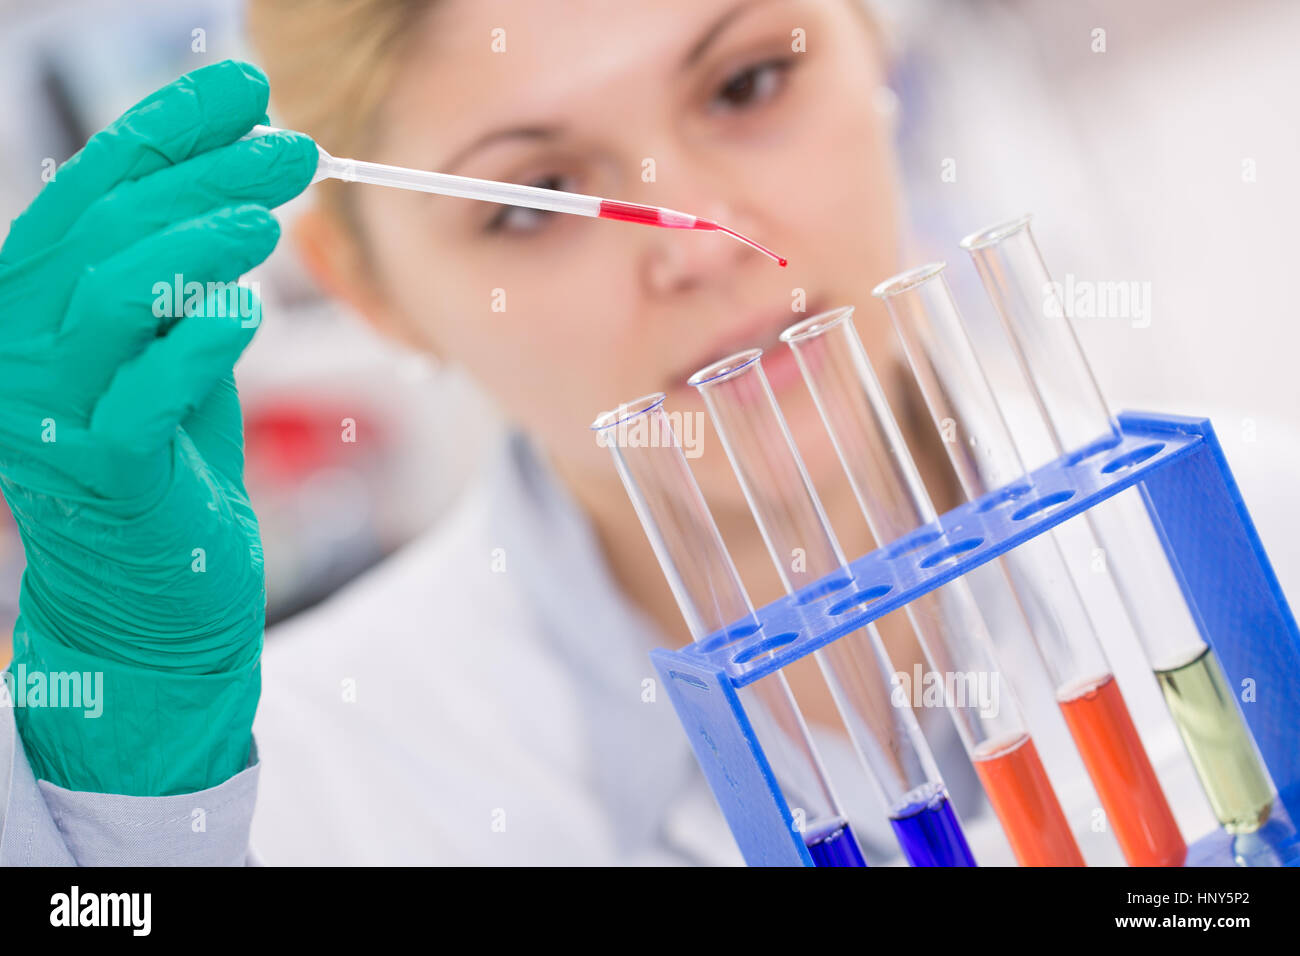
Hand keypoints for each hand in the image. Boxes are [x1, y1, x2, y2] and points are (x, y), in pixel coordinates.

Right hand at [0, 60, 316, 793]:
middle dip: (212, 174)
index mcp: (35, 300)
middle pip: (115, 226)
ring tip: (274, 219)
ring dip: (203, 241)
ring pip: (117, 290)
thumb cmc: (172, 458)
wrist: (158, 591)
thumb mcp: (174, 344)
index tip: (247, 82)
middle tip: (296, 149)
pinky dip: (201, 338)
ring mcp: (54, 410)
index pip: (98, 187)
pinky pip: (146, 386)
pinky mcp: (103, 469)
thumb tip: (239, 166)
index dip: (171, 126)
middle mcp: (22, 345)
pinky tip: (248, 310)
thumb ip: (184, 269)